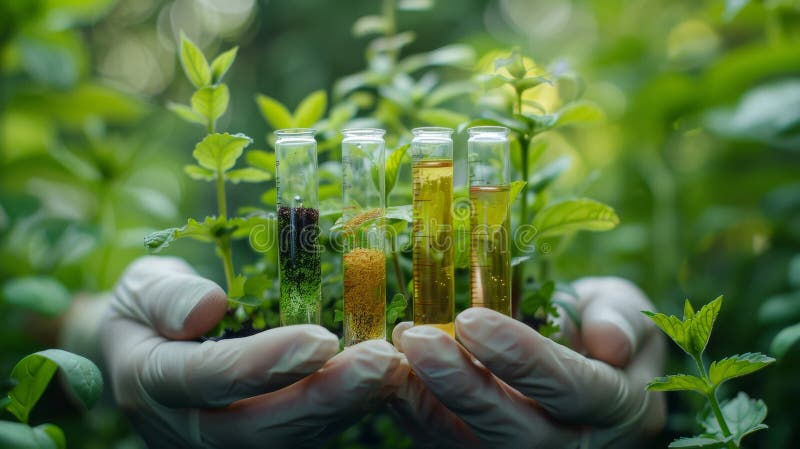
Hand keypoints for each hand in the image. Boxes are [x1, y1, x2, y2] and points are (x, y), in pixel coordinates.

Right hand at [103, 256, 405, 448]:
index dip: (266, 363)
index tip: (321, 339)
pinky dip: (345, 410)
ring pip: (290, 439)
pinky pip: (303, 434)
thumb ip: (166, 296)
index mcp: (150, 382)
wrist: (143, 352)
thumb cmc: (149, 309)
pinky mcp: (256, 440)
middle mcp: (188, 427)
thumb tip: (209, 307)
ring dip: (347, 407)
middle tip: (382, 363)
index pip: (210, 379)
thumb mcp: (141, 286)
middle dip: (327, 396)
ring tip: (393, 370)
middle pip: (261, 426)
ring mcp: (223, 443)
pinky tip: (383, 381)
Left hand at [388, 277, 665, 448]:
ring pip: (470, 444)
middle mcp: (569, 442)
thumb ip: (620, 319)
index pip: (570, 388)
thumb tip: (608, 342)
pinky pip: (445, 442)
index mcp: (614, 404)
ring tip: (393, 354)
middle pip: (512, 428)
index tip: (473, 319)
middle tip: (417, 339)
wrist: (589, 367)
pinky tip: (391, 372)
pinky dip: (414, 411)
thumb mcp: (624, 309)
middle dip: (460, 385)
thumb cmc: (602, 328)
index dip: (522, 357)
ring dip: (424, 402)